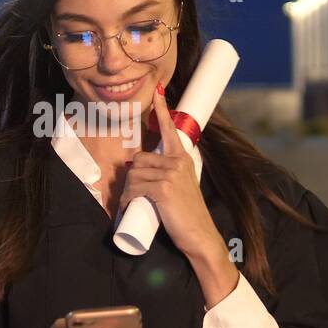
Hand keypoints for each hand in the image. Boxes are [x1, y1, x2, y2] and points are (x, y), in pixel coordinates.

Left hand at [120, 86, 222, 259]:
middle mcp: (178, 161)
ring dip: (128, 192)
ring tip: (134, 205)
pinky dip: (127, 200)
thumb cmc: (188, 214)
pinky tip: (130, 208)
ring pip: (133, 174)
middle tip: (134, 195)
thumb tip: (142, 170)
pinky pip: (134, 188)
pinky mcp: (162, 188)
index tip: (158, 91)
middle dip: (132, 177)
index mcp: (183, 158)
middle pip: (138, 159)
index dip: (162, 110)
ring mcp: (171, 173)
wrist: (200, 235)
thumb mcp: (181, 187)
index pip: (170, 129)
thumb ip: (168, 175)